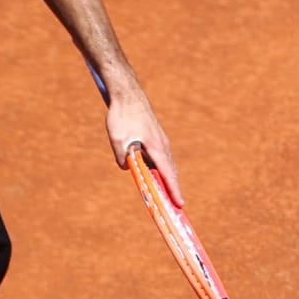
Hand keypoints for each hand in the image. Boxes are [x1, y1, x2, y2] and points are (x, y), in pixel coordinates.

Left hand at [105, 87, 183, 206]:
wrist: (127, 93)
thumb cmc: (123, 115)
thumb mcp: (118, 139)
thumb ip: (123, 157)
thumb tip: (127, 168)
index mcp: (156, 147)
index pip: (167, 174)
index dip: (174, 190)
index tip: (180, 204)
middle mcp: (162, 144)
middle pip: (170, 171)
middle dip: (174, 188)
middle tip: (176, 205)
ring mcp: (160, 139)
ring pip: (166, 163)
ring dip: (168, 178)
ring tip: (169, 193)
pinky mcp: (155, 135)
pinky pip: (161, 155)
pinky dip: (162, 167)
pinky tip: (156, 172)